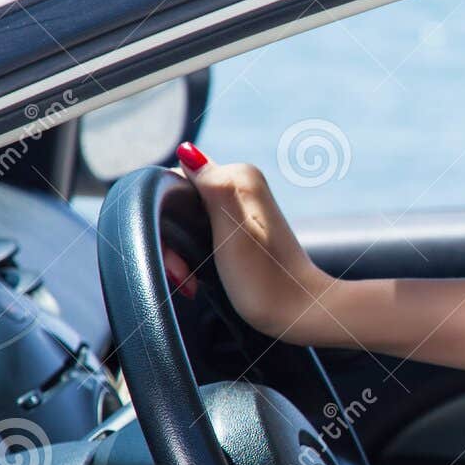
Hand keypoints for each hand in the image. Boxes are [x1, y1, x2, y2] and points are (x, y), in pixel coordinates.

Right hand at [163, 143, 338, 340]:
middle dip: (172, 245)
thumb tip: (188, 151)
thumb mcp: (235, 232)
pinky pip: (199, 237)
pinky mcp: (240, 232)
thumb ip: (214, 187)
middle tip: (185, 278)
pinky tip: (198, 282)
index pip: (173, 182)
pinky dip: (192, 260)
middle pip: (178, 206)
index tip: (181, 259)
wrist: (300, 312)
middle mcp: (241, 187)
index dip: (163, 220)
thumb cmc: (267, 280)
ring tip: (192, 284)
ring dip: (180, 257)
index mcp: (240, 177)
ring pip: (185, 224)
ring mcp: (240, 209)